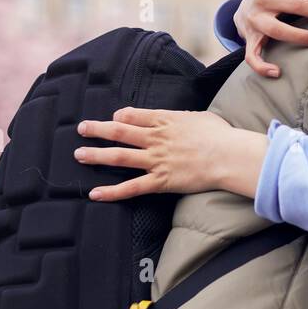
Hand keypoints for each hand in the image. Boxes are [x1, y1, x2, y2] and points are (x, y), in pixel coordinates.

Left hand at [75, 107, 267, 201]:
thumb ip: (177, 116)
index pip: (135, 114)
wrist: (229, 156)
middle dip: (98, 130)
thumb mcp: (198, 116)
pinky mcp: (161, 181)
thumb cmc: (220, 135)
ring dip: (96, 155)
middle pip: (120, 132)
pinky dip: (112, 192)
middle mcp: (156, 138)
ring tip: (79, 154)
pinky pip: (132, 188)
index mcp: (166, 120)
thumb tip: (166, 117)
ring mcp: (156, 160)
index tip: (113, 118)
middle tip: (81, 128)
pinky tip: (95, 194)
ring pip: (119, 157)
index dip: (121, 116)